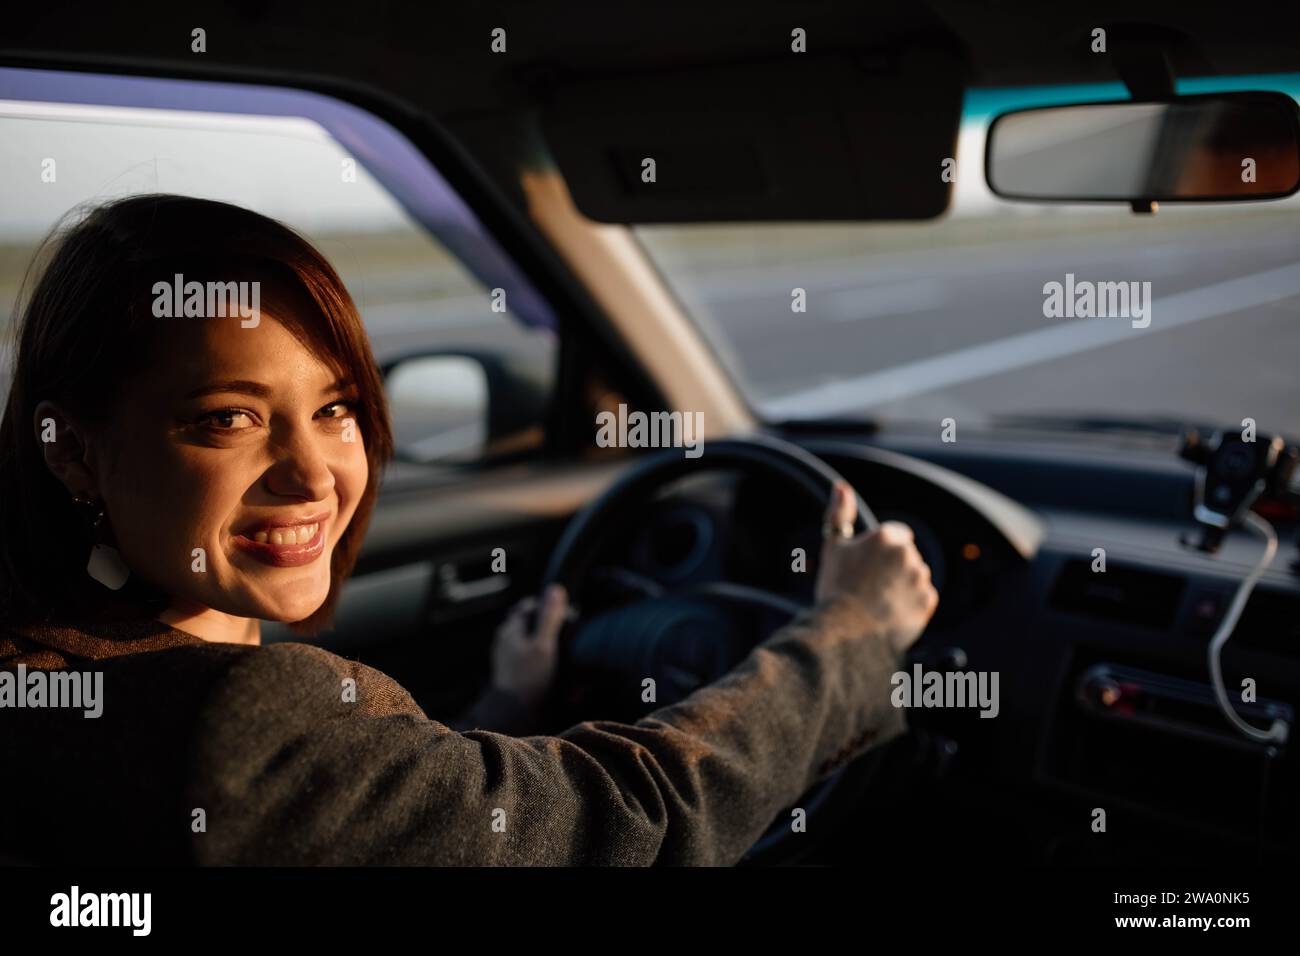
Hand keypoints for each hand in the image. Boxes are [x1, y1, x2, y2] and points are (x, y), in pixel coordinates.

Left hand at [489, 584, 567, 706]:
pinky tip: (549, 664)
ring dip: (541, 638)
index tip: (564, 612)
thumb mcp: (543, 645)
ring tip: (559, 646)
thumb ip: (549, 617)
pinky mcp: (511, 672)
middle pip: (525, 621)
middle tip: (564, 627)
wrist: (513, 713)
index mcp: (510, 630)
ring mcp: (506, 656)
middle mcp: (505, 640)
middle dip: (543, 621)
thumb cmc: (528, 679)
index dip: (546, 605)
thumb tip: (555, 588)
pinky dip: (537, 654)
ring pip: (525, 638)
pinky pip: (525, 655)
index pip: (528, 605)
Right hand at [814, 481, 938, 654]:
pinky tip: (890, 612)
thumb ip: (839, 514)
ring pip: (914, 577)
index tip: (868, 566)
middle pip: (905, 557)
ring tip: (878, 602)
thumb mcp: (833, 547)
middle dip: (893, 568)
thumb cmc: (836, 588)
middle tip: (869, 587)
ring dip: (902, 585)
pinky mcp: (928, 603)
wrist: (846, 632)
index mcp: (887, 537)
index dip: (881, 551)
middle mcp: (909, 554)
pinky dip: (910, 604)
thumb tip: (841, 486)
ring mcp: (920, 579)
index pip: (895, 535)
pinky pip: (922, 599)